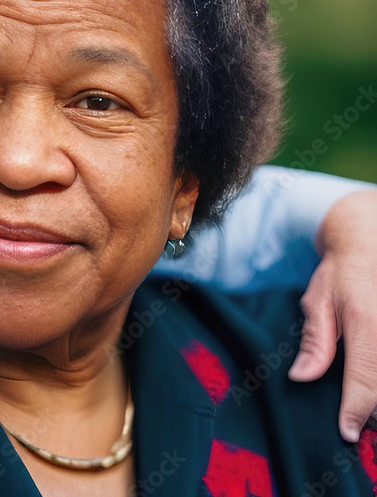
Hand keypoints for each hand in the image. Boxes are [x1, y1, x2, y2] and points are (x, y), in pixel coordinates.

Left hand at [288, 189, 376, 442]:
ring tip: (365, 408)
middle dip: (374, 409)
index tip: (348, 432)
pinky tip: (370, 386)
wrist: (369, 240)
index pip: (365, 378)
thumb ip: (315, 341)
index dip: (357, 411)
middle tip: (358, 425)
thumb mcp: (318, 301)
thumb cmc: (342, 272)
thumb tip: (301, 377)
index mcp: (366, 323)